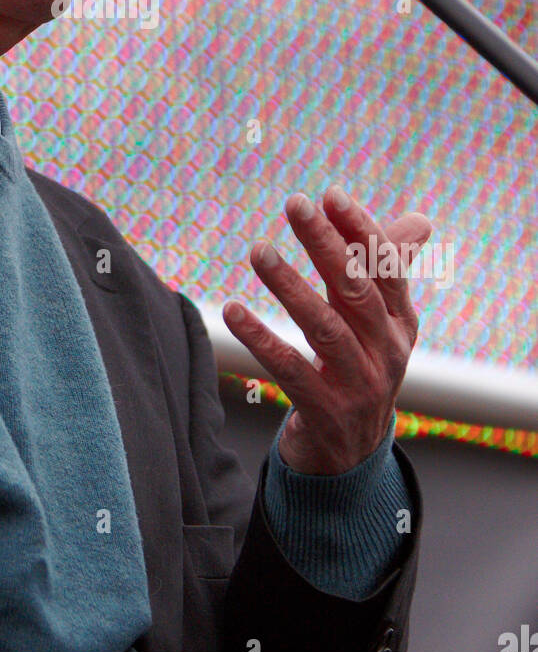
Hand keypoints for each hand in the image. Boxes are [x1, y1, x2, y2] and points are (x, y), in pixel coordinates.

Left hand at [223, 185, 430, 474]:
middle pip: (356, 289)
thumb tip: (420, 220)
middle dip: (326, 244)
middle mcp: (387, 351)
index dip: (361, 229)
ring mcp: (359, 384)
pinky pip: (290, 370)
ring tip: (258, 250)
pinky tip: (232, 310)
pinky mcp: (326, 412)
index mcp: (400, 322)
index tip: (330, 195)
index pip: (386, 267)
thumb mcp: (378, 321)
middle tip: (295, 205)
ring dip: (289, 286)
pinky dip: (261, 339)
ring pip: (323, 328)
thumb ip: (388, 270)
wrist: (351, 456)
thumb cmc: (359, 368)